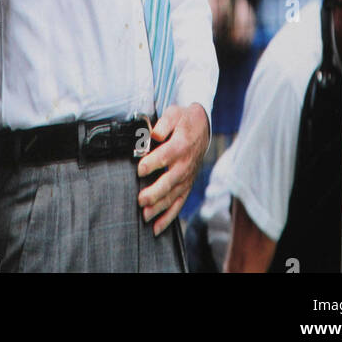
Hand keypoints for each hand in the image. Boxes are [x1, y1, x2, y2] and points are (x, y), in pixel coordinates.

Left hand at [136, 102, 208, 234]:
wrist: (202, 128)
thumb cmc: (184, 121)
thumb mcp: (174, 113)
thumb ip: (163, 124)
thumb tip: (153, 134)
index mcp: (181, 145)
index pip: (166, 156)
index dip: (152, 163)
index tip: (139, 169)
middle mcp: (184, 164)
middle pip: (169, 181)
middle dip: (155, 193)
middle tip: (141, 199)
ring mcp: (186, 178)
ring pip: (173, 196)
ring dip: (159, 207)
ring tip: (145, 215)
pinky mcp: (186, 186)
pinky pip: (178, 204)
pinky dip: (168, 217)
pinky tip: (156, 228)